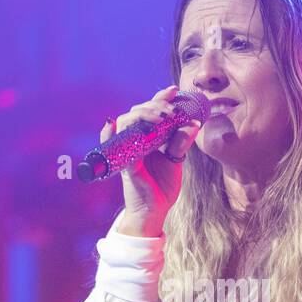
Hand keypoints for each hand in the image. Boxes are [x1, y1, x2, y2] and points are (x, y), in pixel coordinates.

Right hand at [105, 84, 202, 236]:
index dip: (160, 99)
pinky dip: (109, 133)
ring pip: (126, 121)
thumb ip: (181, 142)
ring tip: (161, 117)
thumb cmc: (162, 187)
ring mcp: (127, 150)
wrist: (154, 211)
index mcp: (149, 137)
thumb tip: (193, 123)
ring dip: (142, 114)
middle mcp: (136, 140)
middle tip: (171, 109)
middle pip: (138, 111)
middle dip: (154, 105)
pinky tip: (112, 124)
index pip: (152, 112)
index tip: (174, 90)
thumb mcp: (176, 161)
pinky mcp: (123, 162)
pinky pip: (111, 144)